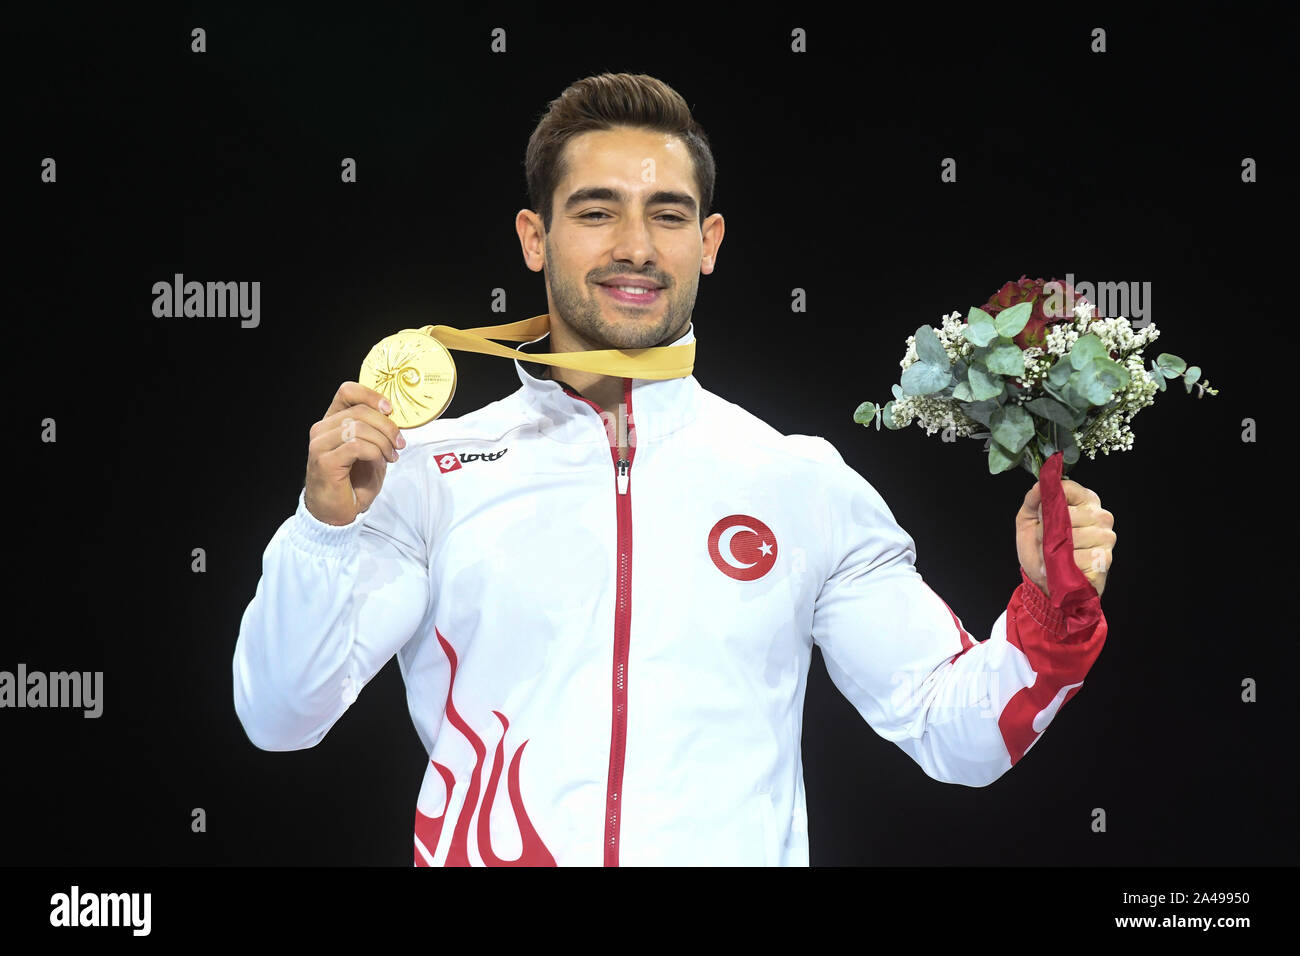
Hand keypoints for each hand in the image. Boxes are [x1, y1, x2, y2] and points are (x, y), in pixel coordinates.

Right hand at [304, 381, 404, 525]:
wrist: (337, 513)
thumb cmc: (353, 484)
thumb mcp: (371, 451)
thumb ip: (376, 431)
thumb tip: (393, 417)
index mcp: (332, 422)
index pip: (347, 391)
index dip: (371, 395)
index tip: (390, 409)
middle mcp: (322, 429)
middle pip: (359, 410)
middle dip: (387, 426)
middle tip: (399, 443)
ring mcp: (320, 445)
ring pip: (358, 427)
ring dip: (383, 441)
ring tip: (391, 456)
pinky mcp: (324, 461)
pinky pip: (356, 446)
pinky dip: (375, 452)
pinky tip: (381, 462)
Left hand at [1016, 478, 1115, 598]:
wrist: (1042, 582)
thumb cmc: (1038, 548)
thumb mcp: (1027, 521)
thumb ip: (1033, 500)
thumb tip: (1040, 485)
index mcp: (1084, 500)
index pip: (1067, 488)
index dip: (1048, 503)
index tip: (1041, 515)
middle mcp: (1100, 515)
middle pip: (1068, 513)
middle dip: (1047, 530)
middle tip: (1044, 542)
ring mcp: (1105, 537)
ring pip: (1074, 536)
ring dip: (1055, 549)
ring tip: (1052, 556)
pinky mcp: (1105, 558)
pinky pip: (1081, 557)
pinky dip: (1066, 565)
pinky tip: (1064, 568)